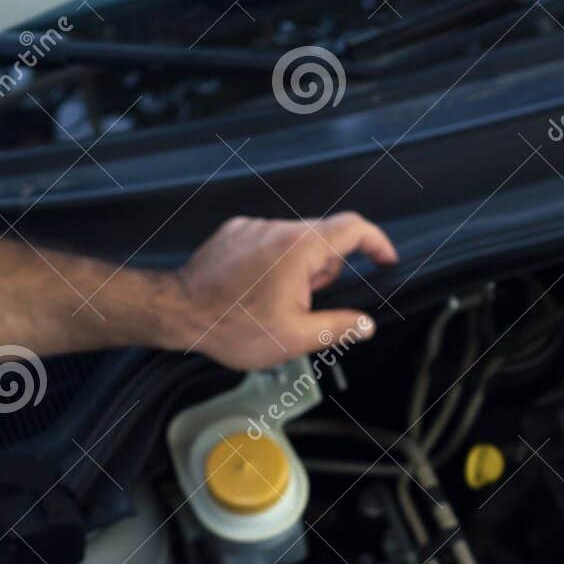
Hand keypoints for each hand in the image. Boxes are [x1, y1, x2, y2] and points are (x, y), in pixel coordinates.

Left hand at [168, 212, 397, 370]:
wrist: (178, 312)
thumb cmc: (232, 326)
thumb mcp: (294, 337)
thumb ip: (338, 327)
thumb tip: (365, 324)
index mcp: (299, 249)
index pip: (354, 228)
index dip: (377, 242)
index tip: (385, 259)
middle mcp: (278, 228)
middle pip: (323, 238)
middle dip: (325, 272)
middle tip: (306, 304)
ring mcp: (253, 226)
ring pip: (294, 241)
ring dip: (296, 268)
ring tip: (272, 301)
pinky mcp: (234, 231)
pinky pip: (268, 240)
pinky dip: (272, 261)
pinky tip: (253, 289)